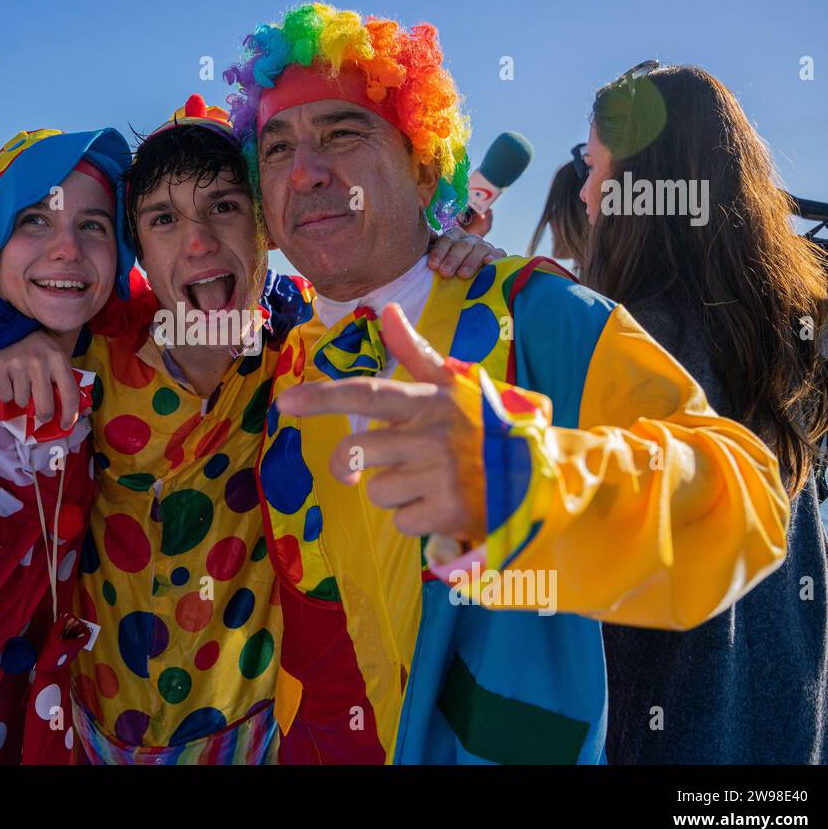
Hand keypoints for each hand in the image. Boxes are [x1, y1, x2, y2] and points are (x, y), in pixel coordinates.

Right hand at [0, 330, 79, 428]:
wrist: (10, 325)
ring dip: (22, 399)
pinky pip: (5, 397)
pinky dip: (7, 393)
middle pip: (45, 408)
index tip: (66, 425)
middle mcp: (39, 363)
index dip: (70, 416)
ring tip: (22, 382)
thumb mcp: (59, 358)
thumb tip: (84, 411)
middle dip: (44, 415)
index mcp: (59, 360)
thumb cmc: (40, 347)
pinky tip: (10, 379)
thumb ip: (69, 382)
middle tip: (42, 412)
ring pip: (22, 403)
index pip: (70, 396)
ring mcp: (18, 365)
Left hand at [275, 302, 481, 540]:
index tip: (286, 403)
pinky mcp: (449, 512)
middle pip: (358, 452)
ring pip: (377, 490)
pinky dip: (416, 518)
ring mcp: (441, 475)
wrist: (541, 475)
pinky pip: (400, 520)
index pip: (368, 395)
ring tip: (433, 481)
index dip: (324, 398)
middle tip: (393, 462)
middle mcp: (433, 435)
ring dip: (396, 491)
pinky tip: (445, 504)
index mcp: (429, 401)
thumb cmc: (486, 427)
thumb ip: (416, 352)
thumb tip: (388, 309)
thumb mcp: (456, 386)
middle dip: (359, 463)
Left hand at [427, 226, 505, 277]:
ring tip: (462, 275)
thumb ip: (431, 261)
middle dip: (452, 259)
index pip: (446, 240)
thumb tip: (411, 258)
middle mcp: (470, 240)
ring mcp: (485, 247)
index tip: (432, 265)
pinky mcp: (499, 256)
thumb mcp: (440, 264)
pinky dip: (493, 259)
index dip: (439, 252)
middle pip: (462, 245)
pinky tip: (488, 263)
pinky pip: (498, 256)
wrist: (476, 278)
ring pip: (478, 250)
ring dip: (470, 262)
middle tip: (445, 273)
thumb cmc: (451, 272)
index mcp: (454, 238)